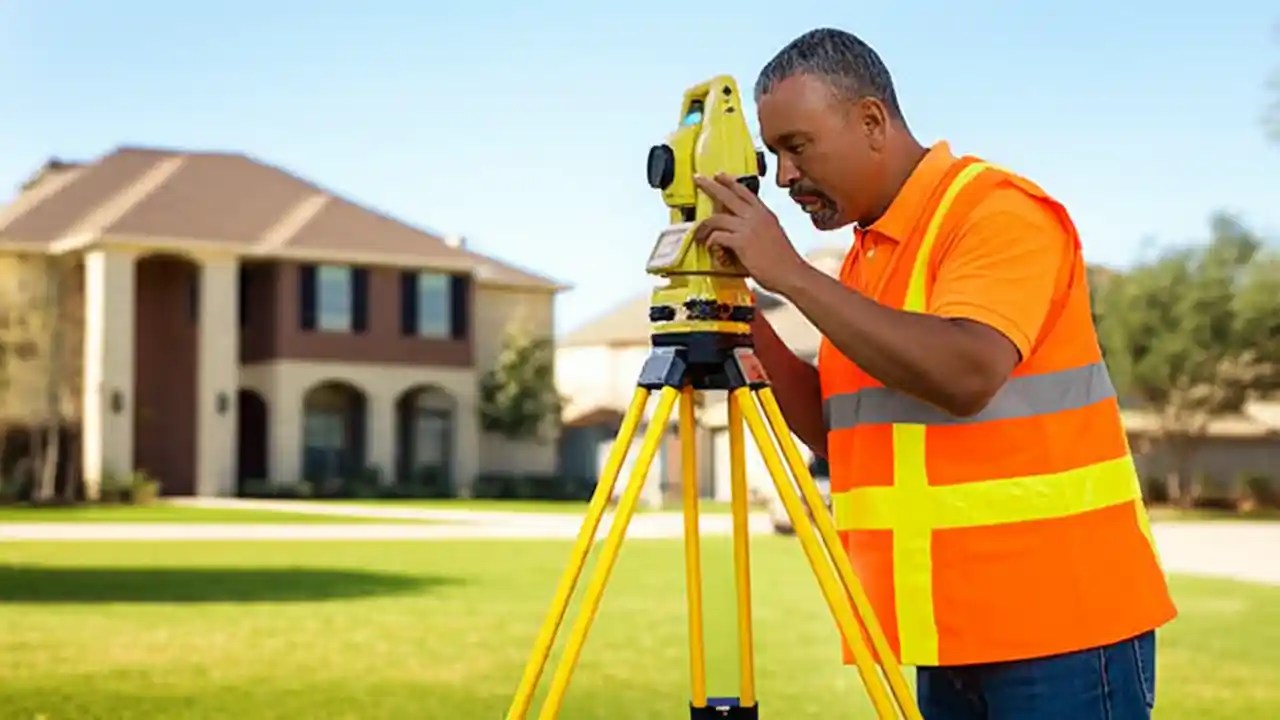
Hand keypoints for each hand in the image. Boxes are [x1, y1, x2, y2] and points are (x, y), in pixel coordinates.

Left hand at [692, 173, 807, 294]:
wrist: (790, 274)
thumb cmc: (783, 261)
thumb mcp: (772, 235)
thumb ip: (756, 229)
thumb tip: (739, 233)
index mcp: (765, 214)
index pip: (745, 192)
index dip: (730, 182)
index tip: (719, 175)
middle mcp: (756, 217)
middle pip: (728, 195)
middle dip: (710, 185)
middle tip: (699, 180)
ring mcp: (748, 228)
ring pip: (717, 218)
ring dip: (704, 227)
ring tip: (699, 234)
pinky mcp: (741, 242)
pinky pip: (717, 237)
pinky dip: (711, 243)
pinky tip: (712, 249)